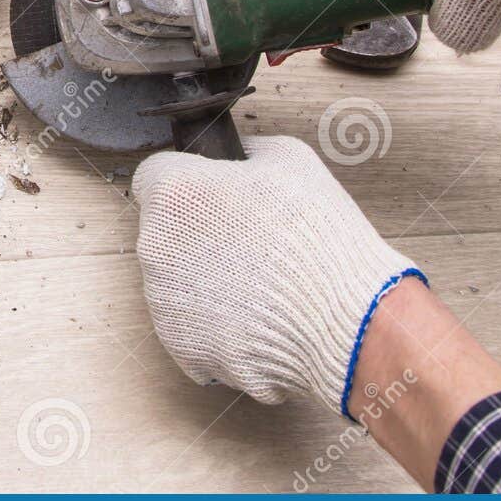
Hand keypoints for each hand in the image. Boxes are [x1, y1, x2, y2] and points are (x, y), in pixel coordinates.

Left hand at [134, 135, 421, 415]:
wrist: (344, 321)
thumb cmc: (319, 237)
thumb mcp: (290, 160)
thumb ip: (246, 155)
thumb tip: (236, 159)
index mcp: (173, 194)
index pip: (155, 175)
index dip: (189, 181)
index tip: (214, 194)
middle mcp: (155, 246)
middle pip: (164, 229)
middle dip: (197, 231)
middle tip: (248, 241)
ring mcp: (163, 302)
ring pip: (175, 279)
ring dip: (206, 278)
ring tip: (260, 283)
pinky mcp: (180, 345)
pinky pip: (191, 324)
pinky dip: (216, 322)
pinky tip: (258, 317)